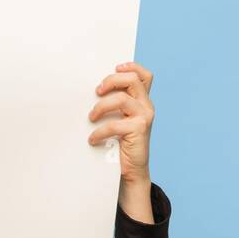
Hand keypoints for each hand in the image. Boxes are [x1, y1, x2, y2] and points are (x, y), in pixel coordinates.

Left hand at [87, 61, 154, 185]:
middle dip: (112, 81)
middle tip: (97, 92)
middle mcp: (147, 106)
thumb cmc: (122, 145)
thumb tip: (94, 94)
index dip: (132, 67)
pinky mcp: (139, 130)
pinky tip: (93, 139)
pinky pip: (115, 124)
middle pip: (132, 80)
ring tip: (91, 117)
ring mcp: (145, 117)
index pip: (144, 76)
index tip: (116, 68)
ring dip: (102, 106)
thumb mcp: (120, 122)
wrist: (132, 170)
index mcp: (143, 101)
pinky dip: (100, 131)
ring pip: (122, 99)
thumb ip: (115, 108)